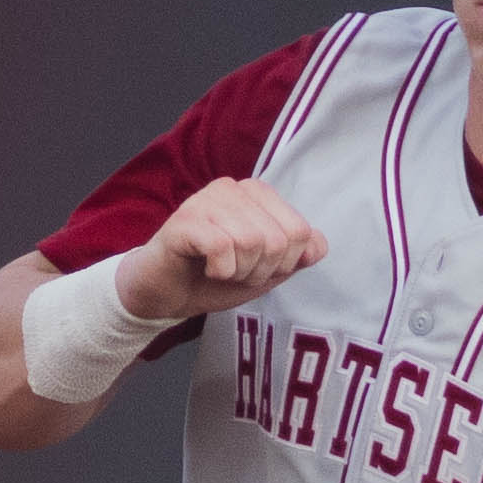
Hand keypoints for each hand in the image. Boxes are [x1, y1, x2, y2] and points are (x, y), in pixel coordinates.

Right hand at [115, 178, 327, 320]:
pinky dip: (219, 270)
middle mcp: (233, 188)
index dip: (283, 264)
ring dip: (238, 271)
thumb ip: (296, 256)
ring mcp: (206, 200)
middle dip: (260, 270)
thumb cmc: (212, 277)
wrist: (164, 294)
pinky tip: (206, 269)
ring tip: (220, 270)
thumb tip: (318, 246)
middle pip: (277, 239)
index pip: (300, 232)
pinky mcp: (184, 220)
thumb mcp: (265, 270)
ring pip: (251, 243)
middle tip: (235, 272)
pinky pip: (222, 247)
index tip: (255, 268)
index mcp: (257, 194)